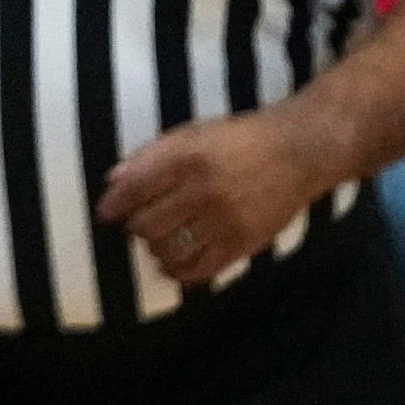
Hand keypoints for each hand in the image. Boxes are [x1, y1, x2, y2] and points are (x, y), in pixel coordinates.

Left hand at [97, 107, 325, 287]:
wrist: (298, 151)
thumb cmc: (240, 138)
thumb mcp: (193, 132)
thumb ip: (151, 154)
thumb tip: (113, 180)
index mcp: (186, 157)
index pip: (134, 189)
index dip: (113, 205)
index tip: (106, 213)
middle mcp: (203, 190)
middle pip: (146, 224)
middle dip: (135, 226)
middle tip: (139, 224)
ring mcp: (224, 220)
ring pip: (168, 250)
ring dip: (154, 249)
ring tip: (158, 241)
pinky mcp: (242, 243)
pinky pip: (199, 269)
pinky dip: (179, 271)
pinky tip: (174, 263)